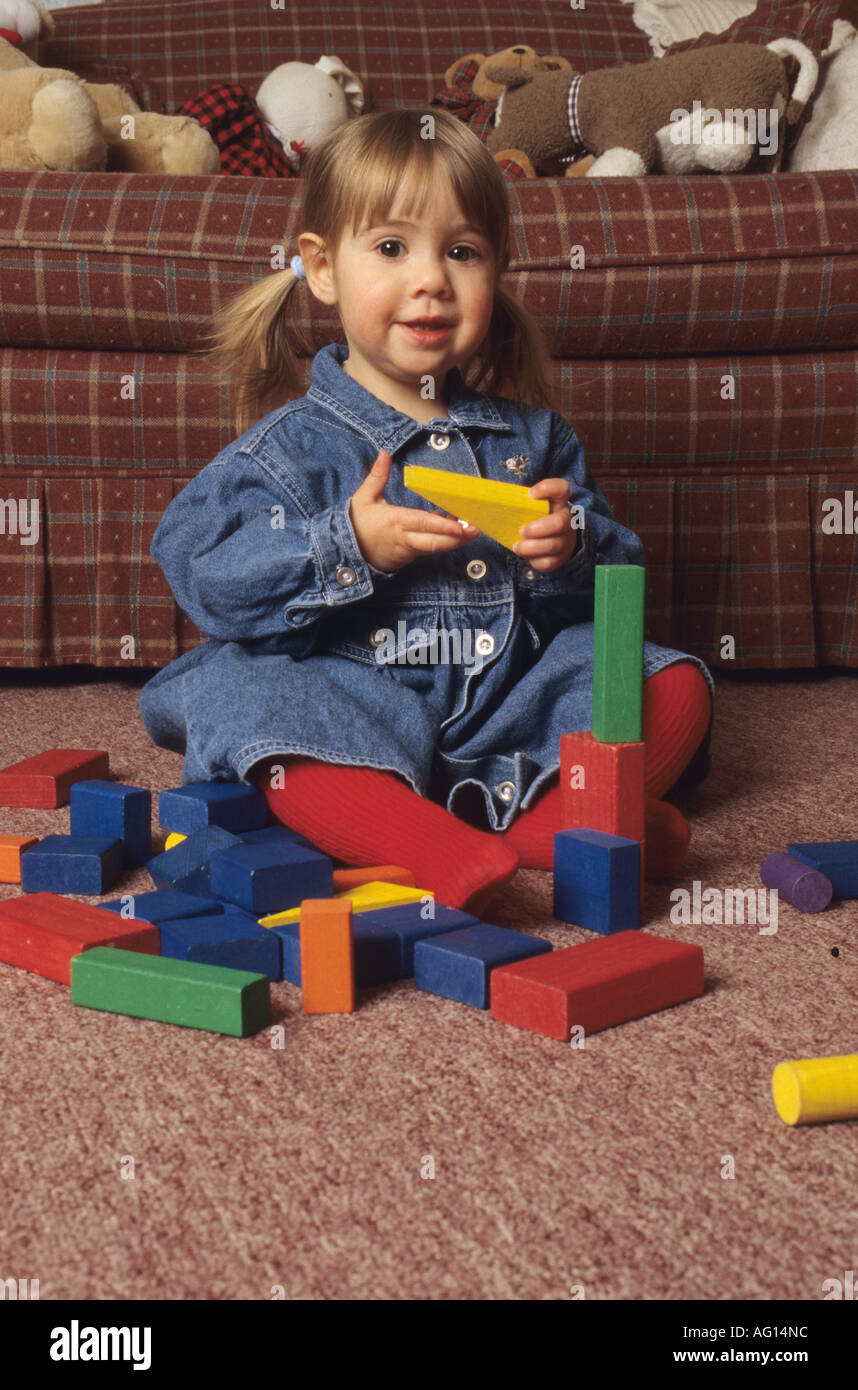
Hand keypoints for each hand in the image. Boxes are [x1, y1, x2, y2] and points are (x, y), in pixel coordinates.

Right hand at [349, 448, 479, 572]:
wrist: (345, 552)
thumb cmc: (355, 524)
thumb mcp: (363, 498)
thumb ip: (377, 476)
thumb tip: (384, 453)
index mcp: (394, 521)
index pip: (423, 523)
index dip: (443, 526)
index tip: (460, 526)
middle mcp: (404, 539)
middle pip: (435, 542)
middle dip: (458, 538)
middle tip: (476, 529)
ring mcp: (408, 551)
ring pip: (434, 547)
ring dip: (453, 540)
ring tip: (470, 528)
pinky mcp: (409, 557)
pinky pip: (428, 548)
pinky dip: (441, 540)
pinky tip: (454, 530)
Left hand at [513, 478, 577, 571]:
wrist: (556, 539)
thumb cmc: (538, 519)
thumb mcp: (534, 506)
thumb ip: (522, 501)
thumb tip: (491, 500)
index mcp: (558, 502)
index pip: (561, 488)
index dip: (548, 489)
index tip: (531, 494)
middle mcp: (566, 520)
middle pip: (559, 523)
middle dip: (537, 528)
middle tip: (522, 531)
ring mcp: (565, 540)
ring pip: (553, 545)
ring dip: (531, 547)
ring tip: (517, 546)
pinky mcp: (560, 557)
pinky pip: (549, 562)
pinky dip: (535, 561)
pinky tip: (527, 556)